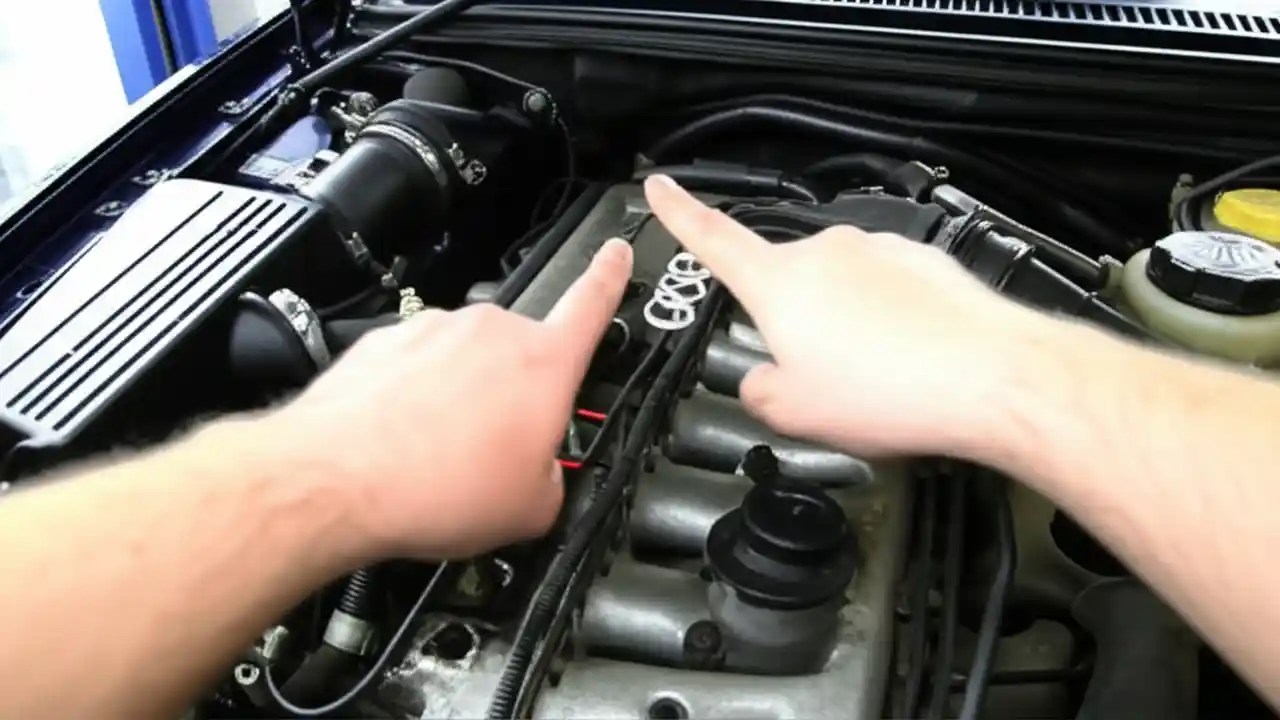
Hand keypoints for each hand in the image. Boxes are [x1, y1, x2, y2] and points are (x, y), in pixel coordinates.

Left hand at [262, 238, 632, 558]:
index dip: (611, 276)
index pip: (592, 304)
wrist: (335, 481)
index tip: (618, 253)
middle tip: (493, 453)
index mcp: (543, 364)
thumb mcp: (530, 509)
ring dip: (461, 402)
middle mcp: (491, 333)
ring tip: (438, 458)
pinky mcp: (386, 342)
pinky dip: (413, 402)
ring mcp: (434, 331)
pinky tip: (401, 445)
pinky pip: (416, 370)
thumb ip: (553, 480)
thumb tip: (540, 477)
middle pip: (520, 357)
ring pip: (465, 365)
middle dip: (513, 399)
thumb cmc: (435, 488)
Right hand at [644, 175, 1055, 459]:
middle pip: (788, 289)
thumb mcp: (795, 413)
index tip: (660, 188)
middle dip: (797, 330)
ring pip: (842, 296)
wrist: (991, 378)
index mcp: (779, 284)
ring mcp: (879, 253)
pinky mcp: (923, 263)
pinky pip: (889, 296)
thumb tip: (762, 381)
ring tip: (880, 381)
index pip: (713, 238)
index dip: (678, 213)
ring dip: (849, 331)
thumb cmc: (894, 392)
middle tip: (824, 382)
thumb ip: (758, 391)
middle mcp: (827, 254)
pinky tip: (912, 364)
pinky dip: (891, 326)